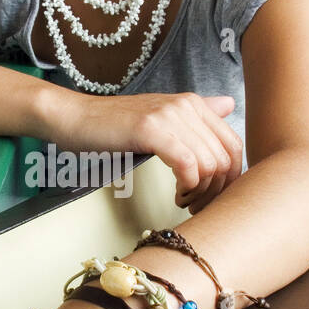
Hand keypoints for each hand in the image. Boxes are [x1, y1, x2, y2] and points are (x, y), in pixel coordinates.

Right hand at [52, 90, 243, 213]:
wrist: (74, 117)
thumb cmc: (113, 125)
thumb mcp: (160, 117)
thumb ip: (196, 114)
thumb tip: (228, 104)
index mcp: (193, 103)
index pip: (234, 144)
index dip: (231, 177)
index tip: (215, 196)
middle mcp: (187, 105)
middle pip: (225, 158)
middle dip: (217, 191)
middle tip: (198, 205)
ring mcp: (170, 116)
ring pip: (209, 164)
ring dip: (201, 193)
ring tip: (184, 201)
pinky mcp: (151, 130)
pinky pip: (188, 165)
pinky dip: (188, 187)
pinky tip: (177, 195)